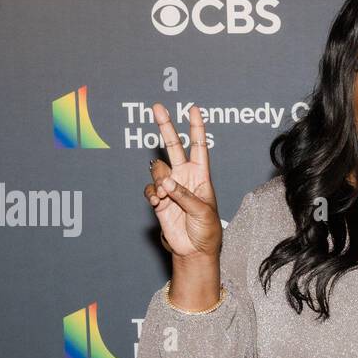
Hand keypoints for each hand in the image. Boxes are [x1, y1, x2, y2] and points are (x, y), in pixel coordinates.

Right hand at [143, 103, 220, 260]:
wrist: (194, 250)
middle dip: (165, 126)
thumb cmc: (207, 230)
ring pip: (158, 170)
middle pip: (173, 146)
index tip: (194, 109)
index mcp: (201, 176)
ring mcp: (170, 187)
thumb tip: (166, 183)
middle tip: (157, 107)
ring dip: (160, 180)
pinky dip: (152, 193)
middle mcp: (184, 177)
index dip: (196, 127)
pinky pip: (150, 189)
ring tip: (165, 195)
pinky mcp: (158, 200)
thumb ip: (184, 195)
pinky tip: (158, 201)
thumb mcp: (202, 211)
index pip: (199, 146)